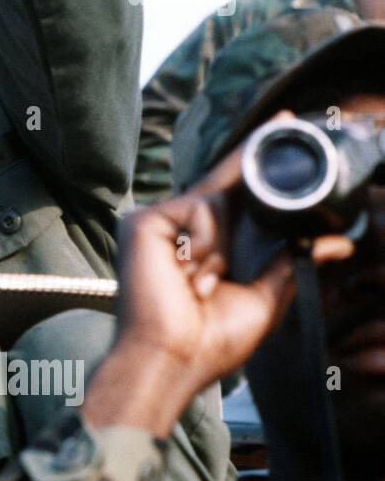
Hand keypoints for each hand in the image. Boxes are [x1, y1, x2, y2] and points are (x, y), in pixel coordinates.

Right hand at [88, 116, 354, 432]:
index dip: (254, 161)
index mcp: (200, 245)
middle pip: (222, 185)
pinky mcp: (144, 221)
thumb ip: (291, 263)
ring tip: (200, 286)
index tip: (284, 124)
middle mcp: (173, 227)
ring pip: (216, 201)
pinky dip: (208, 242)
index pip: (233, 194)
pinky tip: (191, 275)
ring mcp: (155, 221)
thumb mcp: (263, 299)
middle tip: (290, 121)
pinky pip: (199, 209)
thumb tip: (335, 241)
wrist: (170, 359)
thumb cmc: (207, 341)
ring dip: (224, 247)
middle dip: (253, 162)